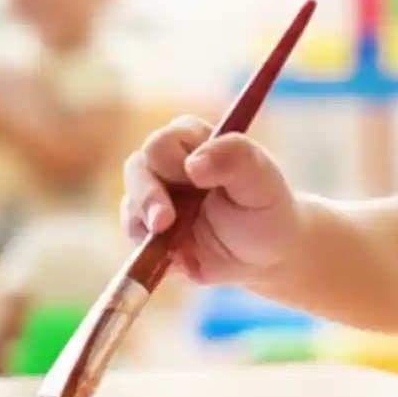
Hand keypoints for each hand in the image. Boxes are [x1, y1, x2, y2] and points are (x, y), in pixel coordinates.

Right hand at [120, 116, 299, 283]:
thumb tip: (193, 163)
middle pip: (136, 168)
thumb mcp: (263, 181)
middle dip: (147, 195)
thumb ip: (236, 158)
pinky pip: (133, 234)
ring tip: (166, 237)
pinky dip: (145, 247)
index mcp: (193, 140)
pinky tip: (172, 256)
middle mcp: (168, 164)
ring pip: (131, 202)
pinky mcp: (149, 230)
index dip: (172, 162)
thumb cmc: (266, 209)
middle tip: (164, 222)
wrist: (266, 253)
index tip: (195, 182)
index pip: (163, 141)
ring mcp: (155, 197)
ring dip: (144, 221)